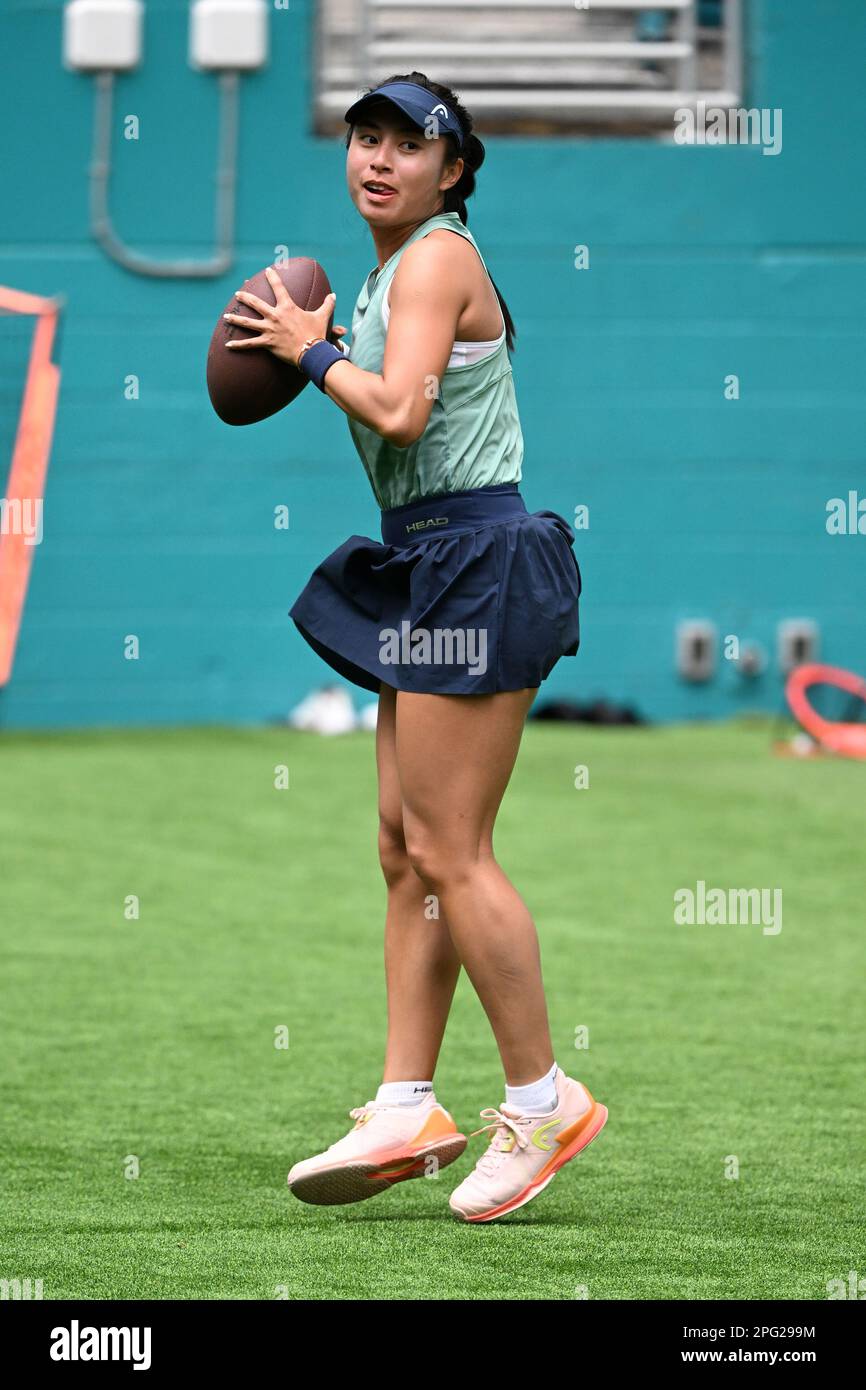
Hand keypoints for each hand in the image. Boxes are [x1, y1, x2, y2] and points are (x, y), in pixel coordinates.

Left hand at [223, 266, 345, 366]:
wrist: (312, 352)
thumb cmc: (317, 334)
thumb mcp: (322, 317)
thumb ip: (327, 305)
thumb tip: (333, 295)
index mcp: (287, 307)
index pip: (278, 288)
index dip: (272, 277)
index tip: (267, 270)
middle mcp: (275, 316)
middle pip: (256, 303)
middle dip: (245, 297)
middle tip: (238, 293)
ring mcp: (269, 329)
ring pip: (248, 322)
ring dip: (236, 319)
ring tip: (226, 317)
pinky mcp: (267, 343)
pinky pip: (250, 344)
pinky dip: (238, 346)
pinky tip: (228, 345)